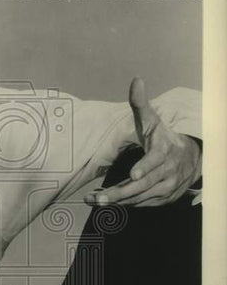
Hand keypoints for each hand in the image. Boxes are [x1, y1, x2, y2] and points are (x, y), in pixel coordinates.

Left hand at [85, 77, 201, 206]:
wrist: (191, 159)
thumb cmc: (164, 138)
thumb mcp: (153, 120)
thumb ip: (141, 104)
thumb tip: (136, 80)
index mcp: (165, 151)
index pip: (155, 160)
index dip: (145, 168)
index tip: (133, 175)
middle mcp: (167, 172)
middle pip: (142, 185)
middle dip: (119, 193)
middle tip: (98, 198)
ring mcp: (166, 188)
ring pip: (139, 198)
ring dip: (116, 201)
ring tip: (94, 201)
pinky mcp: (163, 199)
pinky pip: (141, 204)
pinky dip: (124, 205)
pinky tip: (106, 203)